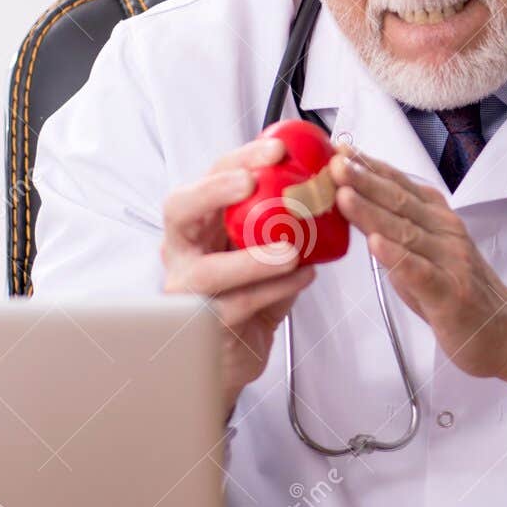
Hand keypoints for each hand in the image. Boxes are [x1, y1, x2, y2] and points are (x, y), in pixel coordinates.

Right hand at [162, 138, 316, 416]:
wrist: (228, 357)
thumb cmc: (242, 298)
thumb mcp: (260, 252)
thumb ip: (283, 225)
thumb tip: (326, 189)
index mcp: (197, 225)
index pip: (208, 179)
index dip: (238, 160)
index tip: (276, 149)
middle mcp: (183, 253)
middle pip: (180, 210)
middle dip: (216, 190)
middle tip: (252, 181)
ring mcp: (186, 292)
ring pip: (209, 269)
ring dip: (253, 257)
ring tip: (290, 250)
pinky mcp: (203, 327)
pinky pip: (237, 305)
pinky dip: (273, 290)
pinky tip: (302, 276)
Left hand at [329, 150, 506, 411]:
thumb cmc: (459, 291)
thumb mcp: (426, 253)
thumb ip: (396, 230)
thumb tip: (354, 204)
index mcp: (437, 218)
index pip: (400, 186)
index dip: (370, 167)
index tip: (339, 148)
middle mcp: (445, 232)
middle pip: (399, 202)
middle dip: (364, 180)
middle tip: (334, 162)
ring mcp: (449, 261)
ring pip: (405, 232)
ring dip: (372, 212)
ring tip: (343, 194)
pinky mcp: (449, 293)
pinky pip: (420, 271)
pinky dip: (397, 256)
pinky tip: (375, 244)